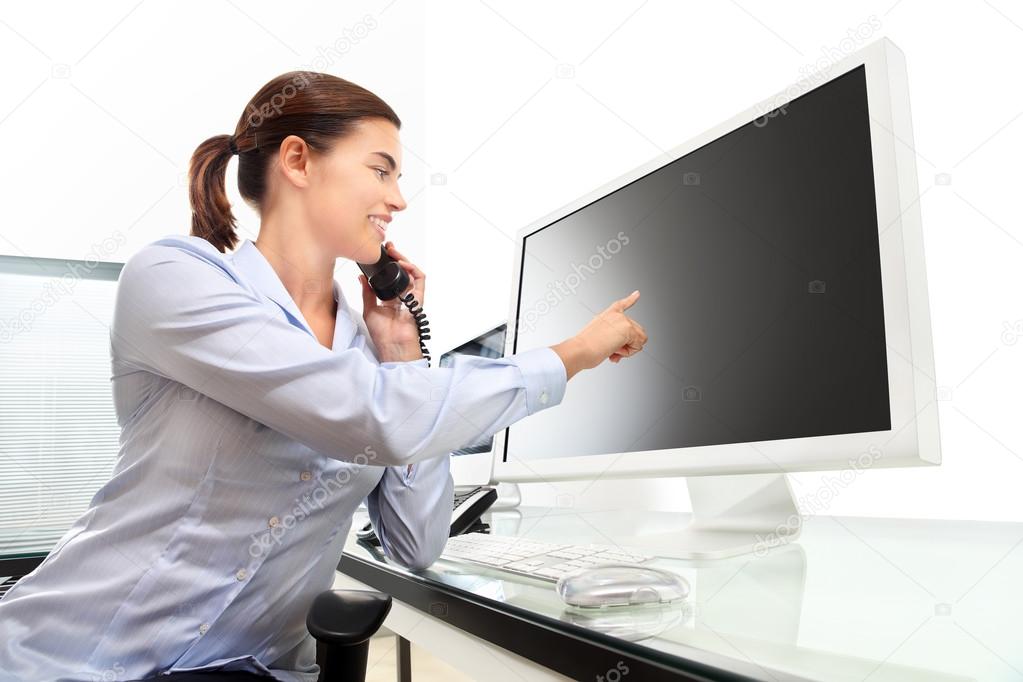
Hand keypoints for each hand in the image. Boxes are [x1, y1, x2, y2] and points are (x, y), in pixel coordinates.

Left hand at [359, 241, 426, 361]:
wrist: (392, 346)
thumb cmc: (383, 335)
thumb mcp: (369, 309)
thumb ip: (367, 292)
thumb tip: (361, 278)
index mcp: (390, 299)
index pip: (390, 276)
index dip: (386, 265)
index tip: (379, 255)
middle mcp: (402, 296)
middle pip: (402, 272)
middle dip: (396, 258)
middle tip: (388, 248)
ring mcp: (411, 297)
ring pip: (411, 273)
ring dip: (404, 260)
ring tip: (394, 252)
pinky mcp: (418, 299)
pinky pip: (420, 280)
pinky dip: (413, 269)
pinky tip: (403, 264)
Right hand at [551, 290, 646, 379]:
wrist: (580, 349)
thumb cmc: (584, 347)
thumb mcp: (599, 338)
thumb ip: (613, 338)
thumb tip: (621, 347)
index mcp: (607, 315)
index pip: (622, 304)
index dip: (631, 299)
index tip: (637, 294)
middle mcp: (616, 315)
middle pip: (635, 331)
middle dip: (627, 344)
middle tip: (614, 351)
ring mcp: (623, 320)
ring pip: (639, 338)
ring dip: (629, 349)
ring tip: (614, 351)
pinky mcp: (628, 328)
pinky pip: (639, 345)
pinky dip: (630, 352)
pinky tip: (617, 350)